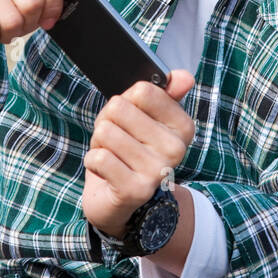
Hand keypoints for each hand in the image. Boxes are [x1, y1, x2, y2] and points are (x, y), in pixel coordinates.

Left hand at [82, 70, 196, 237]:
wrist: (120, 201)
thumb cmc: (129, 151)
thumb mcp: (144, 118)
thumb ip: (163, 94)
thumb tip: (184, 77)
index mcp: (182, 127)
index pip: (143, 90)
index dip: (125, 100)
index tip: (130, 120)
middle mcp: (176, 149)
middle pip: (119, 108)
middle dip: (108, 122)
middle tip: (117, 142)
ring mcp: (157, 171)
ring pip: (106, 132)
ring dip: (100, 144)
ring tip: (112, 157)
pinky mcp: (135, 190)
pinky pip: (98, 158)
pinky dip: (93, 162)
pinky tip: (106, 173)